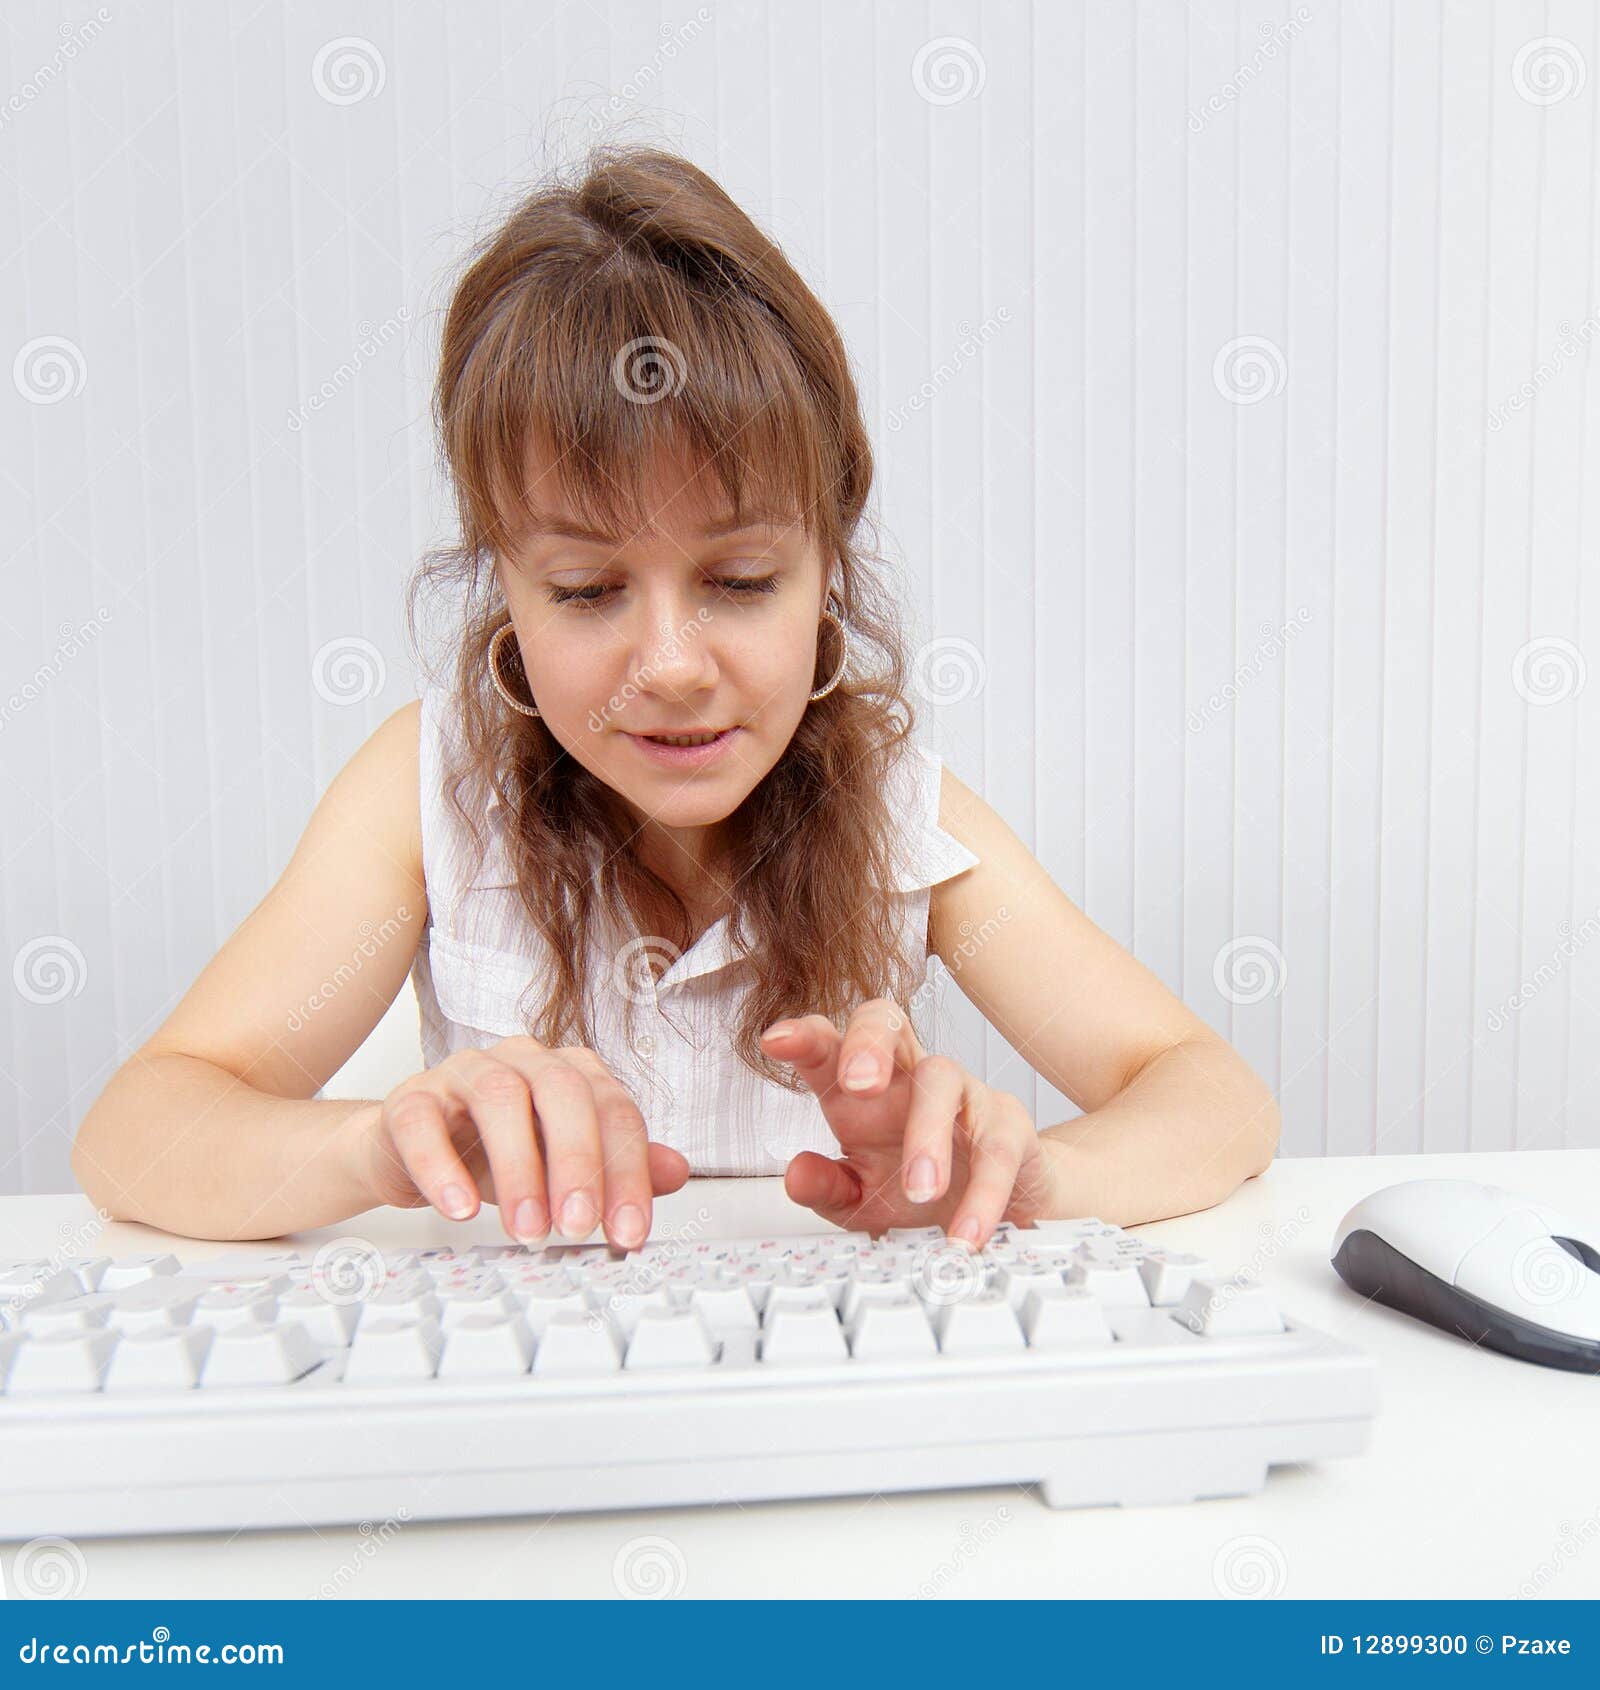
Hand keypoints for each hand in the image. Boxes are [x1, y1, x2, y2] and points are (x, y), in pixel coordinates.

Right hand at [352, 1038, 689, 1248]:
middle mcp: (523, 1060)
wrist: (412, 1155)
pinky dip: (442, 1166)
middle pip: (562, 1090)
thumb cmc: (495, 1156)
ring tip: (527, 1230)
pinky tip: (459, 1209)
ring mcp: (464, 1072)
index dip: (627, 1171)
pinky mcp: (411, 1099)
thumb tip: (678, 1172)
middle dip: (578, 1161)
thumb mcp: (563, 1169)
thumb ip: (620, 1167)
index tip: (628, 1232)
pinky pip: (422, 1121)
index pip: (614, 1109)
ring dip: (518, 1169)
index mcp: (570, 1072)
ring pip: (499, 1098)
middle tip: (578, 1227)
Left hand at [759, 998, 1061, 1248]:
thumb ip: (827, 1188)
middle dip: (867, 1044)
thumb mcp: (862, 1199)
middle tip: (856, 1085)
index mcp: (864, 1088)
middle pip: (887, 1023)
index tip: (776, 1042)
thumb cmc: (918, 1189)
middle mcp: (910, 1075)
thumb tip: (797, 1176)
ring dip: (929, 1136)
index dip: (806, 1036)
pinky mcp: (1008, 1125)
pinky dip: (983, 1194)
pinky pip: (997, 1147)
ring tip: (919, 1191)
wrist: (997, 1208)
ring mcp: (963, 1091)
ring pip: (943, 1080)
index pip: (830, 1044)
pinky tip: (966, 1230)